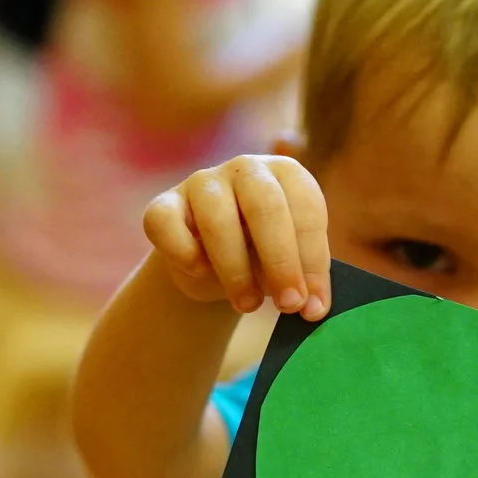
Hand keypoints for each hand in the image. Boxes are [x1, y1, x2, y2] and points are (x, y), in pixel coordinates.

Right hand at [143, 154, 331, 320]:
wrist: (210, 267)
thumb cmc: (261, 260)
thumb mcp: (289, 266)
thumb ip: (302, 279)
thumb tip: (312, 308)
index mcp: (287, 175)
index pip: (307, 209)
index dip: (313, 260)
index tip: (314, 307)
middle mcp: (246, 169)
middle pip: (266, 206)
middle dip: (281, 261)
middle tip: (289, 305)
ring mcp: (202, 182)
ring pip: (217, 218)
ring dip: (236, 269)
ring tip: (248, 306)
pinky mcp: (163, 204)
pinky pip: (166, 223)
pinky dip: (183, 251)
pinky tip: (198, 272)